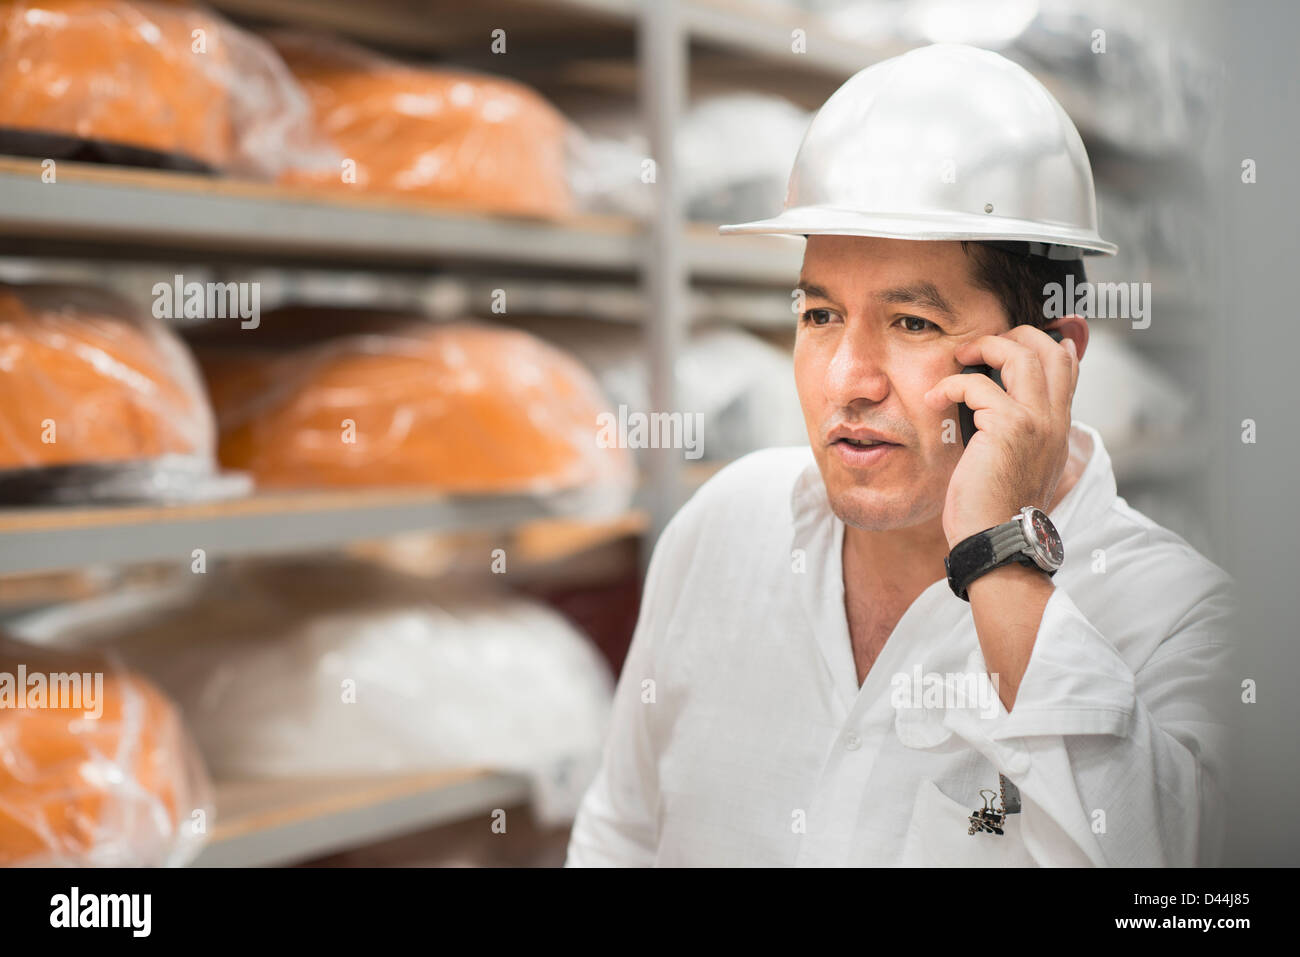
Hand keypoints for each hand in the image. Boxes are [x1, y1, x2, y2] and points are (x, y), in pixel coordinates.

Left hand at [923, 325, 1077, 547]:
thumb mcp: (1016, 465)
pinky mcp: (1010, 426)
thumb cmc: (994, 509)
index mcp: (1058, 428)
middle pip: (1049, 349)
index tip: (1012, 339)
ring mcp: (1037, 421)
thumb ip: (1016, 433)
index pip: (1067, 367)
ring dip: (985, 347)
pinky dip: (950, 385)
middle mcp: (1055, 419)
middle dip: (1013, 335)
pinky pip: (977, 385)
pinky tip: (935, 399)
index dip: (1044, 343)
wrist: (996, 540)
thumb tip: (991, 410)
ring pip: (1022, 354)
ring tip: (958, 359)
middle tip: (978, 347)